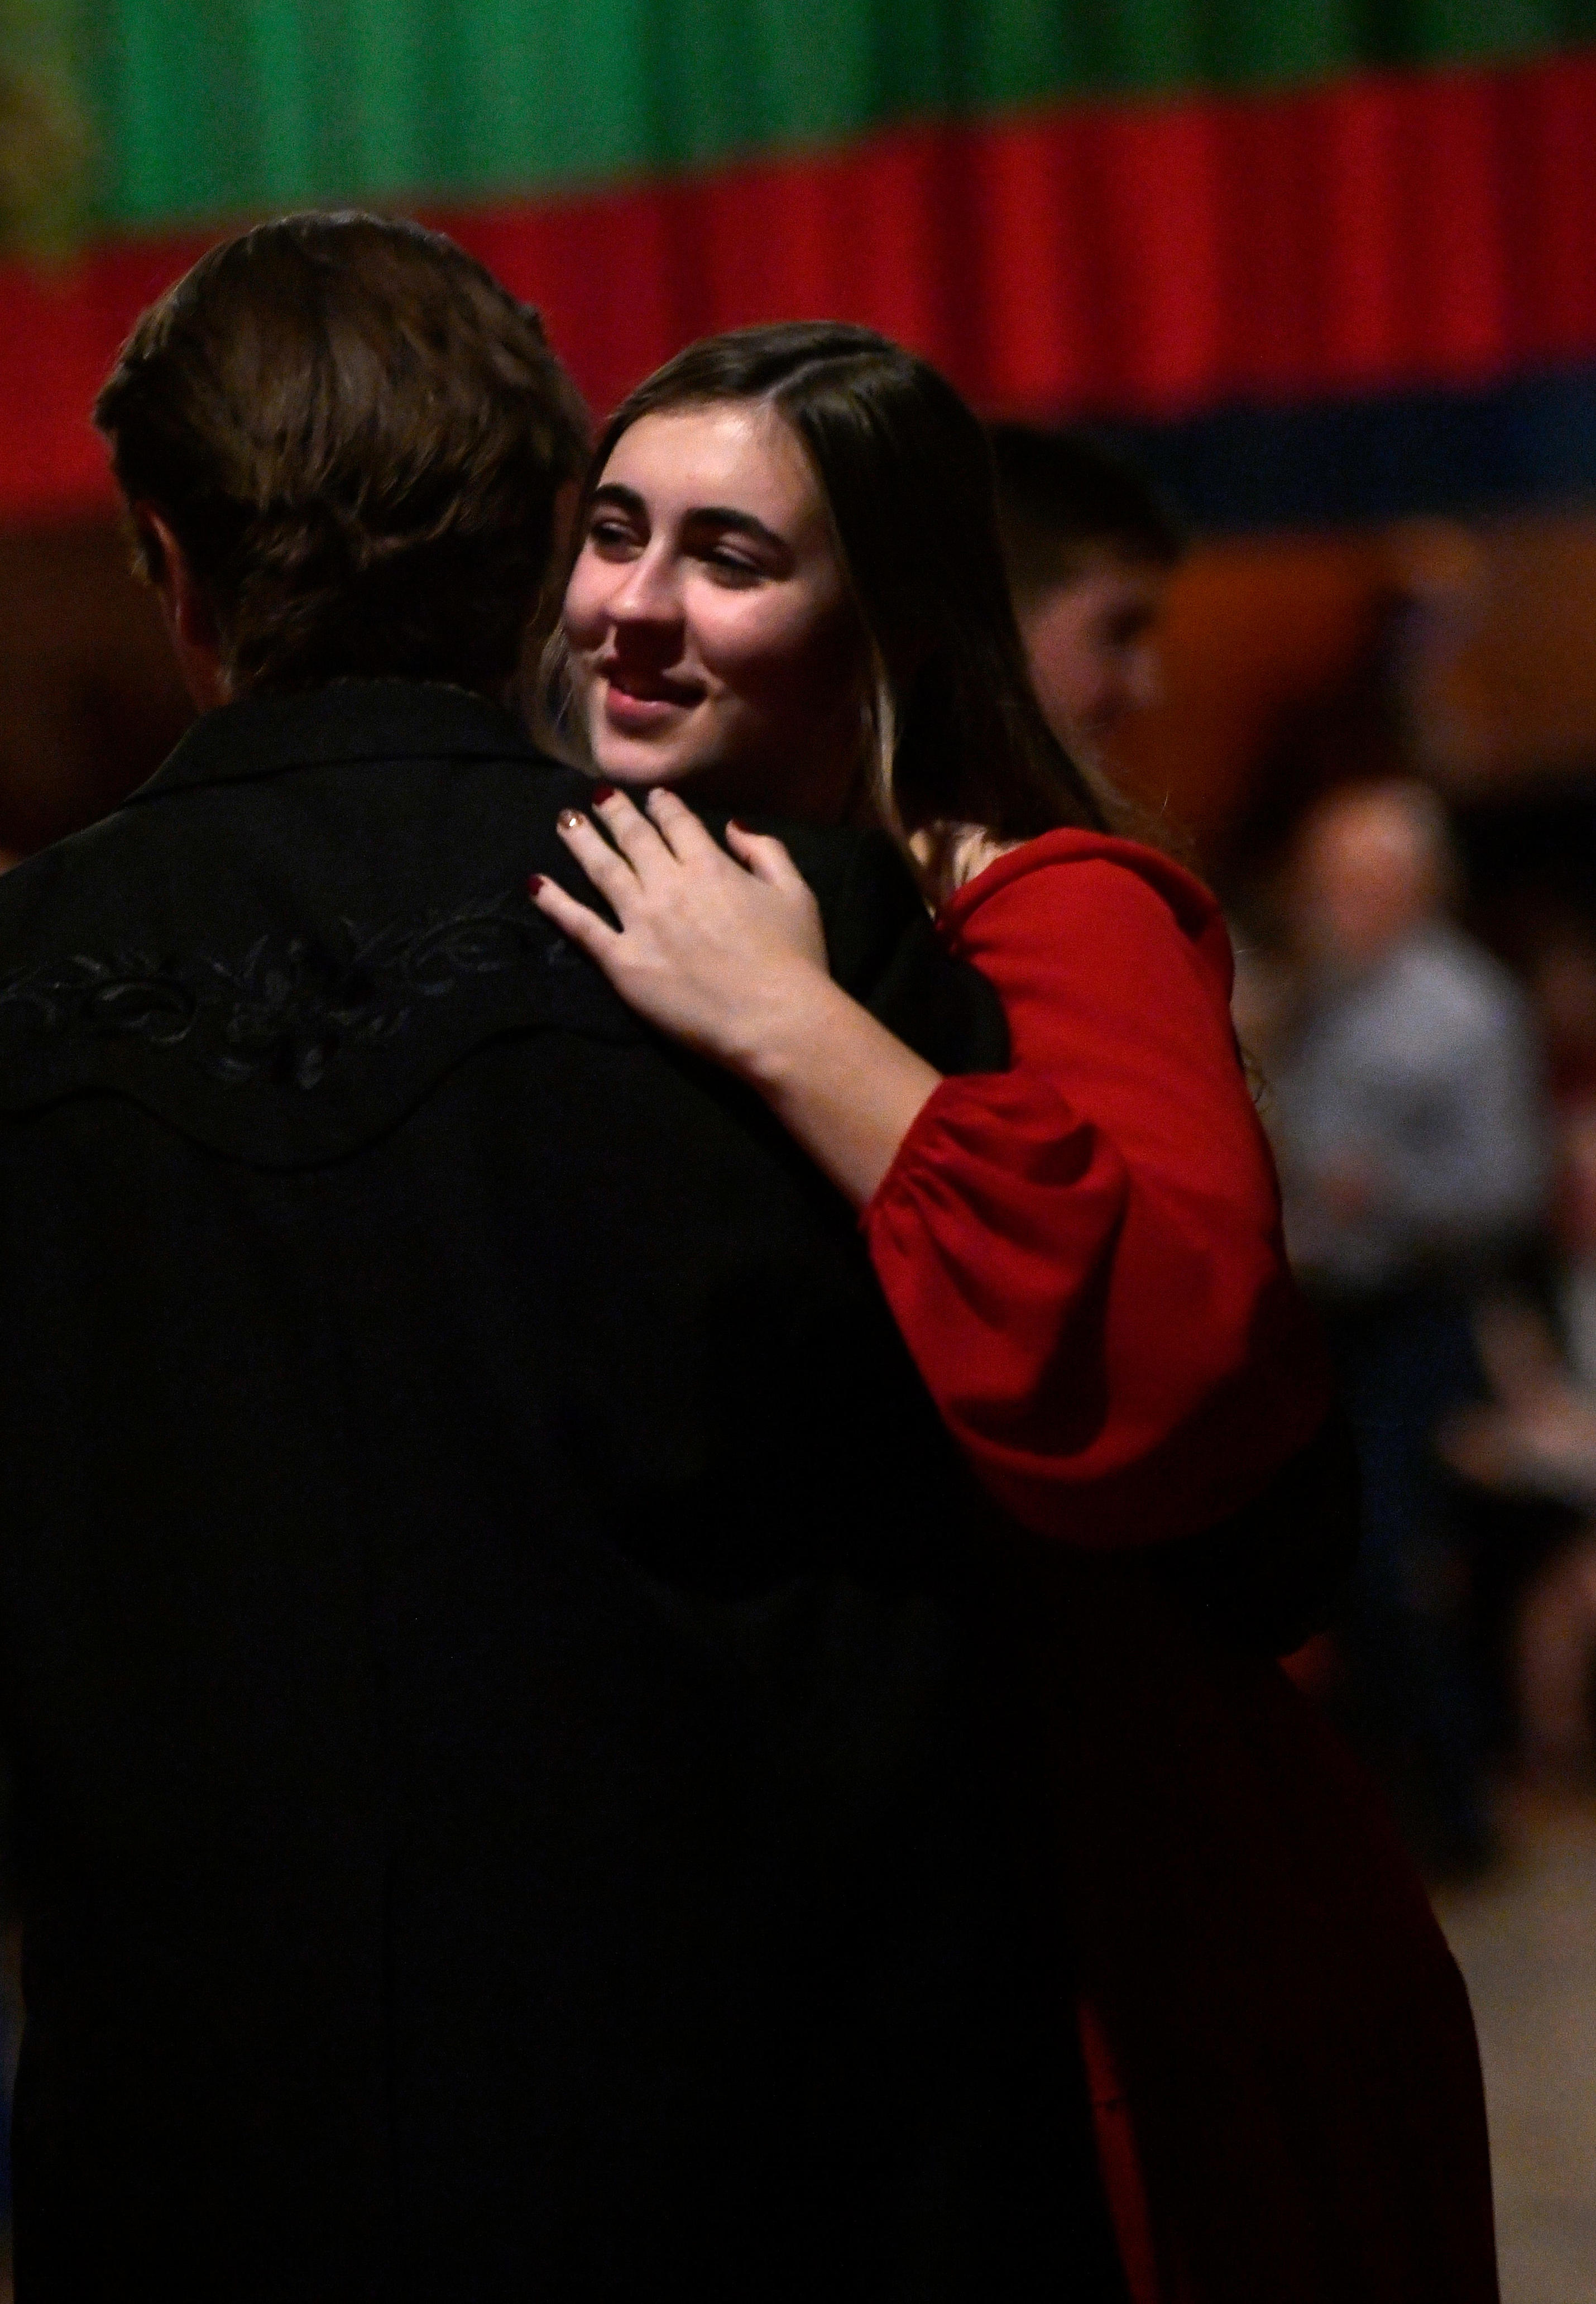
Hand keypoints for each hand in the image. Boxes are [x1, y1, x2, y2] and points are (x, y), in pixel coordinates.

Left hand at [529, 784, 832, 1072]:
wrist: (774, 1019)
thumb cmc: (794, 961)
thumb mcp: (796, 893)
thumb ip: (766, 852)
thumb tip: (735, 826)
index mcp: (711, 866)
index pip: (679, 823)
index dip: (663, 806)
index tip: (653, 796)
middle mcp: (668, 885)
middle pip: (634, 838)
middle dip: (615, 813)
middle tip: (599, 798)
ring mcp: (640, 921)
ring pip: (602, 870)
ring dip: (581, 841)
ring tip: (565, 821)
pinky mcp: (622, 961)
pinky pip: (581, 925)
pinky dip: (555, 902)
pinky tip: (535, 883)